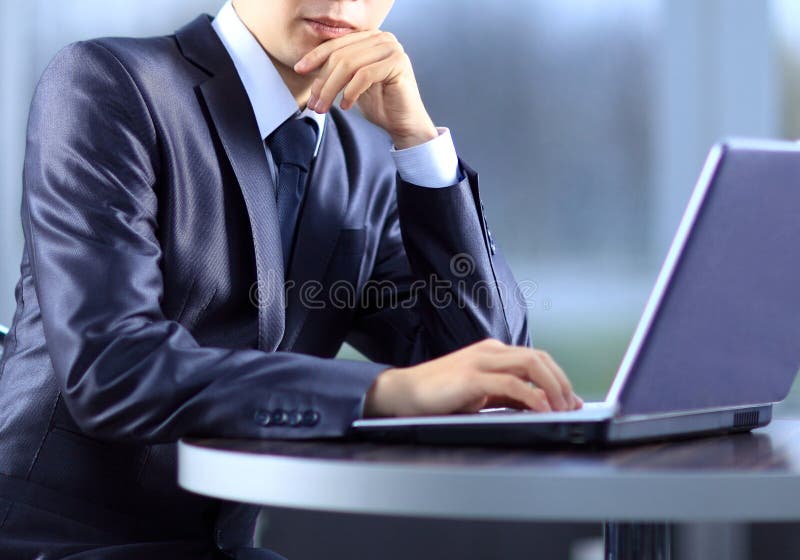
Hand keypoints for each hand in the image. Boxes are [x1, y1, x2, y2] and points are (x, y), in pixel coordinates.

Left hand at [294, 30, 438, 148]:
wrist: (403, 123)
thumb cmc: (379, 104)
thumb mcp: (351, 83)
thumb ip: (337, 69)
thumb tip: (307, 65)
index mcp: (370, 37)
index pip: (336, 44)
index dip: (315, 56)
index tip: (300, 70)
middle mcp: (383, 38)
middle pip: (341, 55)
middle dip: (323, 81)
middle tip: (314, 102)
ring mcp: (392, 48)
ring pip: (349, 65)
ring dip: (332, 89)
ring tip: (324, 107)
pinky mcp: (398, 63)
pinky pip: (364, 75)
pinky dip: (351, 92)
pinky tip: (346, 105)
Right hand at [363, 339, 583, 417]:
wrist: (403, 393)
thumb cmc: (439, 395)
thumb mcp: (480, 394)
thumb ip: (508, 395)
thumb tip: (540, 405)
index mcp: (492, 352)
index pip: (536, 359)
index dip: (558, 378)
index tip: (571, 400)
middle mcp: (489, 351)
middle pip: (539, 358)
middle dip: (561, 382)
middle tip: (572, 406)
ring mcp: (480, 362)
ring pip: (531, 364)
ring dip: (553, 387)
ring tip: (562, 408)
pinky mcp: (471, 378)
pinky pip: (511, 384)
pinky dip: (532, 396)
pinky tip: (541, 409)